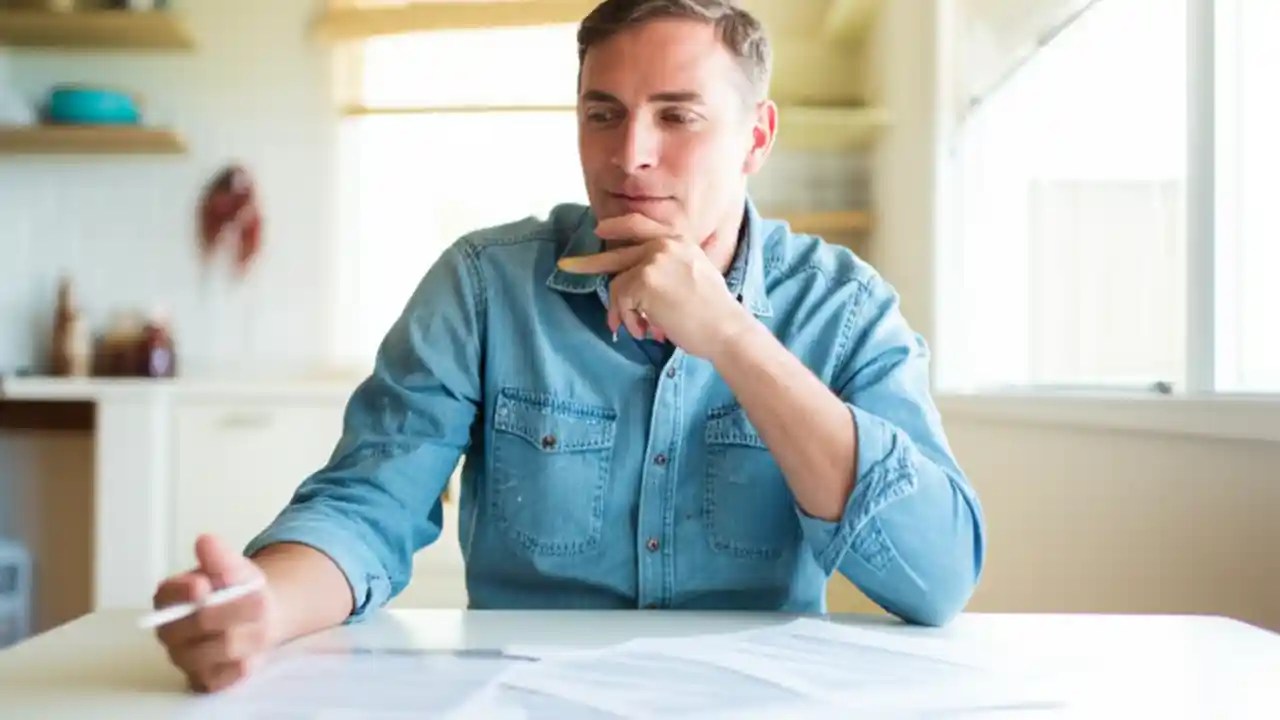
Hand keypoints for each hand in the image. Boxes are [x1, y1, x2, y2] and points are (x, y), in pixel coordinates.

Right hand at [152, 534, 279, 692]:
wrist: (259, 615)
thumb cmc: (238, 589)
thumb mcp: (233, 567)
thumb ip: (219, 557)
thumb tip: (205, 541)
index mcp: (169, 598)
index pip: (167, 596)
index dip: (183, 592)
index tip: (203, 585)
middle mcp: (170, 631)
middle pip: (197, 624)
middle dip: (232, 611)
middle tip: (260, 601)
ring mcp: (185, 658)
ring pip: (217, 650)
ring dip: (248, 634)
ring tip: (264, 622)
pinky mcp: (203, 680)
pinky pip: (222, 677)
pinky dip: (242, 665)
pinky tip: (254, 652)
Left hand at [557, 213, 757, 359]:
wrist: (725, 328)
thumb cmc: (713, 312)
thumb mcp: (694, 274)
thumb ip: (668, 267)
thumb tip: (633, 281)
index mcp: (679, 240)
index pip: (640, 224)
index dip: (617, 226)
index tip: (599, 230)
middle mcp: (664, 245)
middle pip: (617, 252)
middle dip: (588, 263)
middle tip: (565, 266)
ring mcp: (653, 261)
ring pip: (617, 286)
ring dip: (624, 312)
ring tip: (639, 328)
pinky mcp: (644, 281)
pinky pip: (620, 301)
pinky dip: (628, 320)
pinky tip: (645, 330)